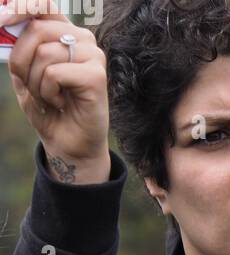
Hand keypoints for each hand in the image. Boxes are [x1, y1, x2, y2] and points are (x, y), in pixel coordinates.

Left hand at [4, 1, 109, 182]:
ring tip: (49, 97)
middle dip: (22, 59)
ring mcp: (93, 56)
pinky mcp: (96, 76)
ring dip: (36, 82)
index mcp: (64, 31)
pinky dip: (48, 92)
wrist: (68, 142)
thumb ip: (16, 45)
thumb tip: (2, 23)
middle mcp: (82, 39)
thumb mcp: (23, 70)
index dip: (20, 7)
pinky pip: (54, 73)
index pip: (42, 4)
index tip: (0, 20)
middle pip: (37, 28)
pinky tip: (60, 102)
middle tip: (31, 85)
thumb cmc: (47, 106)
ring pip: (44, 53)